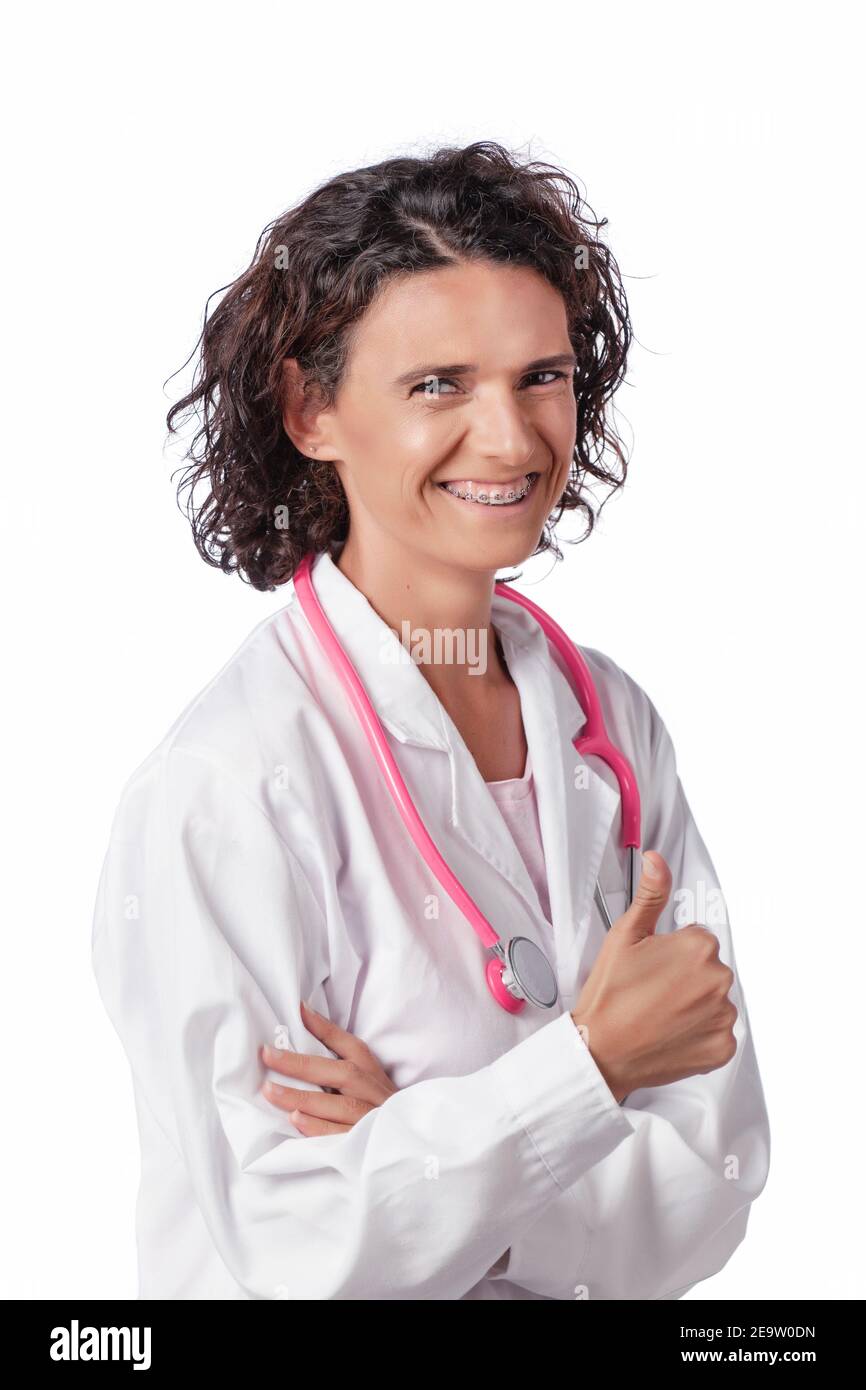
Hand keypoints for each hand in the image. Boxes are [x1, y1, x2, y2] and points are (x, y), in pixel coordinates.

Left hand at [260, 999, 397, 1135]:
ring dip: (303, 1098)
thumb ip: (336, 1051)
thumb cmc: (375, 1106)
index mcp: (372, 1072)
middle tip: (268, 1055)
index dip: (326, 1029)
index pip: (351, 1046)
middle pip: (342, 1074)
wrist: (409, 1146)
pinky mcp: (366, 1145)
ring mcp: (372, 1120)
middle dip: (302, 1065)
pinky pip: (340, 1137)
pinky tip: (295, 1120)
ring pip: (340, 1107)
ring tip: (270, 1091)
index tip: (299, 1011)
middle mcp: (374, 1092)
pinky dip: (318, 1128)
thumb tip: (303, 1015)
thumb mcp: (366, 1078)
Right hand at [571, 851, 737, 1101]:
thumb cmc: (609, 993)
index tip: (650, 969)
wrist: (601, 1050)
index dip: (671, 954)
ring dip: (694, 1006)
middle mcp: (719, 979)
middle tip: (651, 993)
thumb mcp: (625, 936)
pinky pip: (718, 1033)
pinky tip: (671, 1034)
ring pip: (714, 1001)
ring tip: (659, 1015)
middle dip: (685, 978)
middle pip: (708, 970)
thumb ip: (650, 895)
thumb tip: (657, 860)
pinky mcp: (723, 1047)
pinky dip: (699, 1035)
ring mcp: (723, 1016)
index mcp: (699, 947)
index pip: (697, 941)